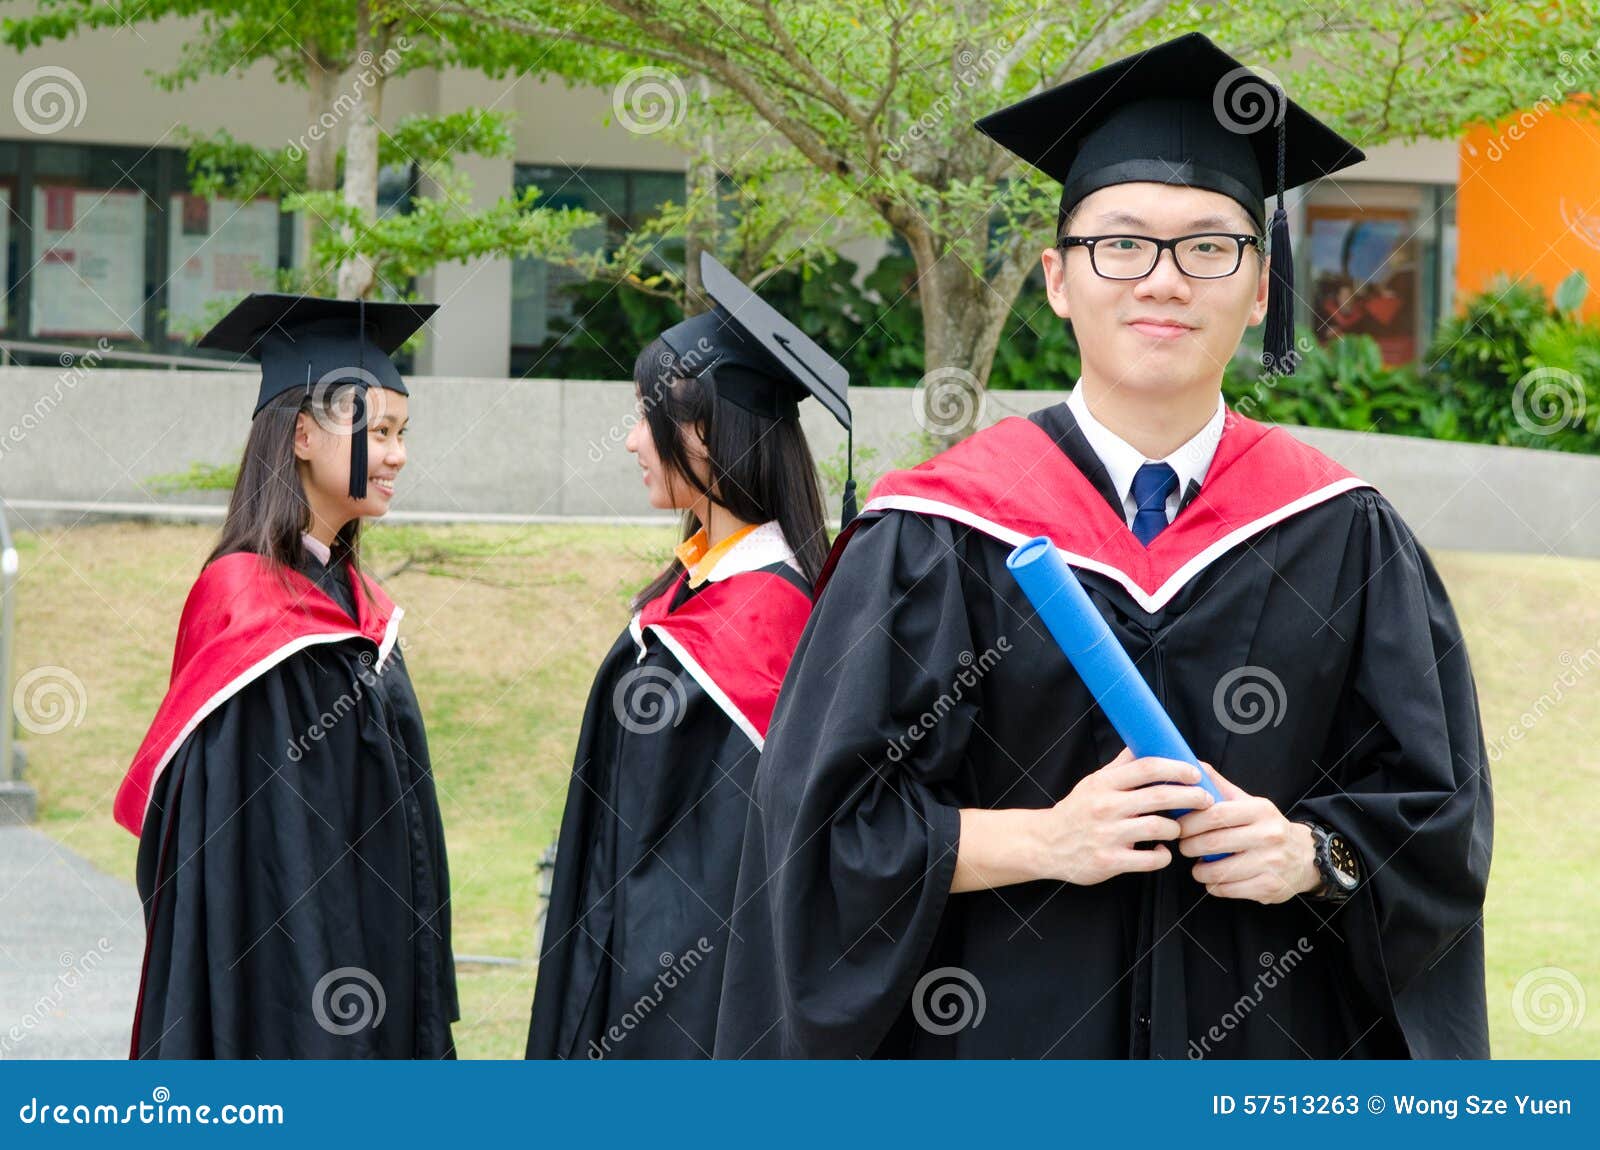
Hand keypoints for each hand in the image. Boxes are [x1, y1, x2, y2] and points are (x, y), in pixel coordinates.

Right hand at [1034, 747, 1216, 886]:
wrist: (1046, 844)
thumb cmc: (1076, 811)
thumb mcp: (1093, 782)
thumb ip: (1120, 765)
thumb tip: (1143, 742)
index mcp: (1104, 784)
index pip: (1147, 767)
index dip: (1177, 768)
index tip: (1195, 773)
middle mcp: (1106, 806)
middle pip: (1161, 796)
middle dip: (1191, 796)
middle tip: (1206, 800)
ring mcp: (1109, 835)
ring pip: (1160, 828)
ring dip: (1177, 828)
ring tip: (1177, 828)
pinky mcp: (1111, 861)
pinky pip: (1151, 859)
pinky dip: (1163, 855)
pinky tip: (1162, 851)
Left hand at [1176, 763, 1320, 903]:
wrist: (1305, 857)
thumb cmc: (1266, 827)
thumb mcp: (1249, 803)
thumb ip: (1220, 787)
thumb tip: (1194, 765)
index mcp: (1260, 810)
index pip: (1215, 814)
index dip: (1190, 822)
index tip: (1179, 826)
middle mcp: (1269, 835)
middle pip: (1213, 843)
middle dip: (1189, 846)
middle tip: (1184, 846)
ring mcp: (1271, 863)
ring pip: (1219, 871)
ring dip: (1199, 870)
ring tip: (1197, 866)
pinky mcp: (1269, 887)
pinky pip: (1229, 889)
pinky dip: (1214, 886)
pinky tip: (1213, 879)